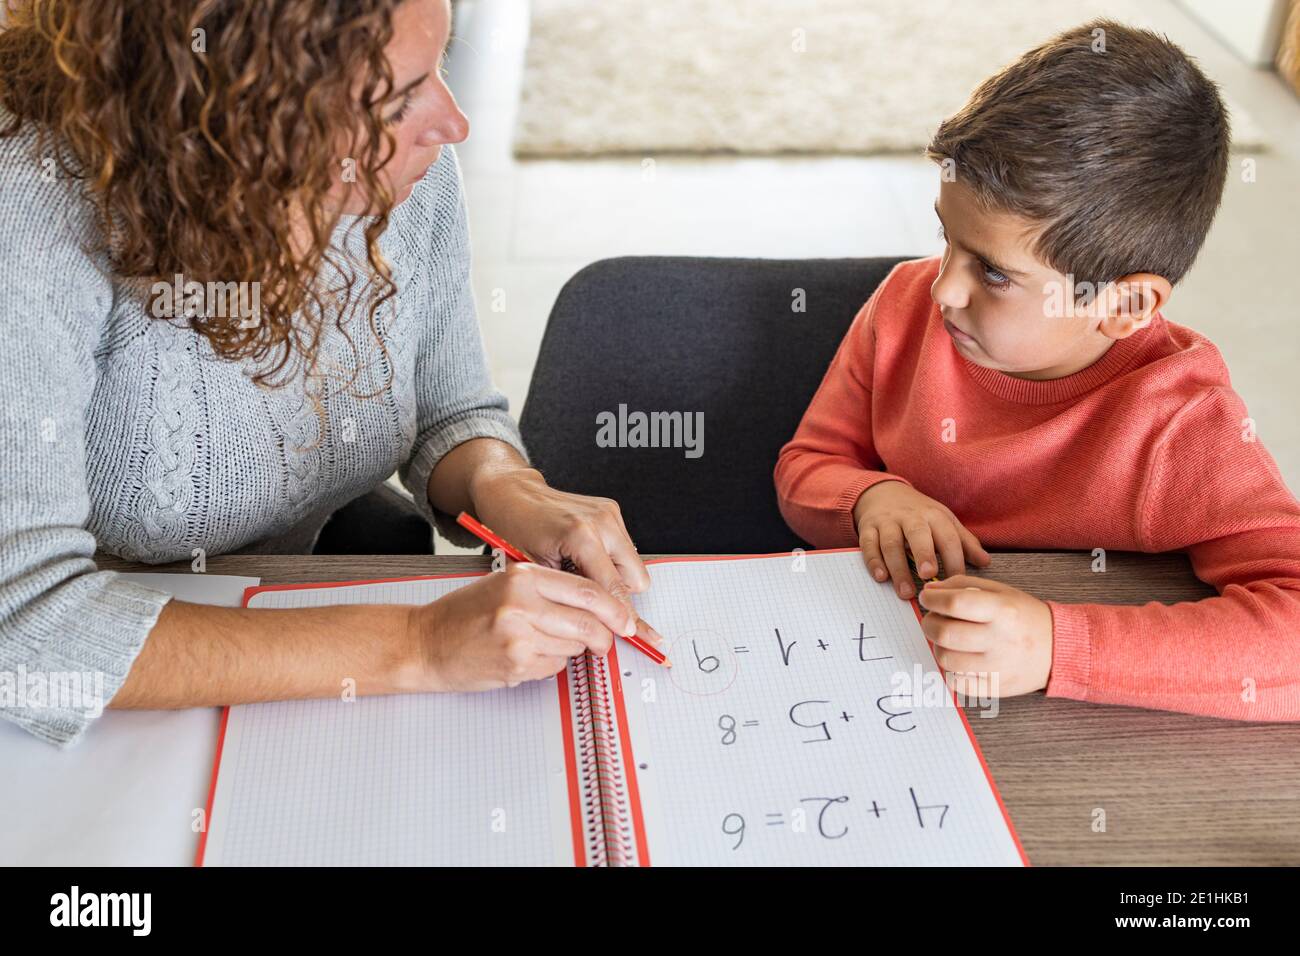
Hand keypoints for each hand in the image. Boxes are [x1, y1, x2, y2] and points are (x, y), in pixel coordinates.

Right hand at [408, 562, 638, 691]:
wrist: (424, 642)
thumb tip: (599, 607)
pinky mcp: (515, 664)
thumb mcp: (504, 585)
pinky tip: (526, 656)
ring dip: (571, 651)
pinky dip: (550, 665)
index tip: (627, 621)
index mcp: (522, 576)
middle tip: (605, 642)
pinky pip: (554, 667)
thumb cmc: (464, 613)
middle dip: (604, 637)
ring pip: (574, 648)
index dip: (615, 609)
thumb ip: (548, 590)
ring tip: (542, 643)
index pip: (587, 591)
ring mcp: (518, 636)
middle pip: (588, 622)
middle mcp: (521, 602)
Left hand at [470, 467, 665, 650]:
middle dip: (619, 597)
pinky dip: (611, 562)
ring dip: (615, 579)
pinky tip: (585, 561)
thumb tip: (592, 626)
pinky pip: (625, 550)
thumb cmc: (514, 529)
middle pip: (635, 580)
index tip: (630, 636)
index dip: (621, 617)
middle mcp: (601, 521)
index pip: (614, 589)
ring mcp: (609, 513)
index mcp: (581, 535)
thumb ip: (568, 597)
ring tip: (583, 576)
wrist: (511, 494)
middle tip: (593, 605)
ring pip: (634, 566)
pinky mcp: (611, 510)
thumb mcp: (536, 572)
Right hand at [852, 480, 990, 597]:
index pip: (948, 537)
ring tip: (906, 592)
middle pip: (917, 534)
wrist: (883, 493)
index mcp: (934, 516)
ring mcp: (887, 522)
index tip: (957, 581)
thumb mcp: (944, 521)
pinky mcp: (868, 528)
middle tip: (928, 576)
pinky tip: (881, 577)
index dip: (954, 559)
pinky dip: (873, 561)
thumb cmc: (919, 514)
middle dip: (923, 554)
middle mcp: (910, 517)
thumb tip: (985, 562)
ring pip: (891, 543)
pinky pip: (869, 545)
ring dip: (898, 568)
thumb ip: (964, 542)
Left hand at [917, 575, 1052, 697]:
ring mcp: (998, 667)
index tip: (926, 597)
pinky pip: (957, 683)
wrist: (1058, 648)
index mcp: (1002, 611)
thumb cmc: (1024, 616)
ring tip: (948, 640)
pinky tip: (961, 659)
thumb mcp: (1000, 591)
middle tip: (933, 619)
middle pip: (945, 633)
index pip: (955, 603)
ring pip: (946, 660)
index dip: (932, 599)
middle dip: (929, 623)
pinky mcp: (995, 688)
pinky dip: (952, 670)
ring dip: (938, 647)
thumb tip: (929, 590)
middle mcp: (1000, 640)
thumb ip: (963, 585)